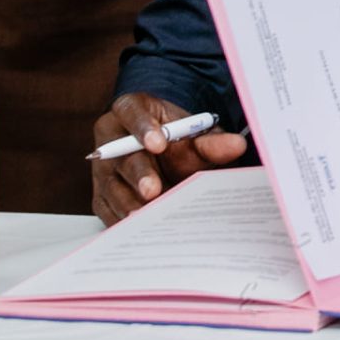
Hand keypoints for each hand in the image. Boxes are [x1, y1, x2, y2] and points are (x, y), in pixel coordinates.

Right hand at [91, 94, 248, 225]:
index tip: (159, 143)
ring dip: (128, 202)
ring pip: (111, 186)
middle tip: (152, 190)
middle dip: (138, 174)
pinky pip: (108, 208)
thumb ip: (213, 141)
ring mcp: (104, 169)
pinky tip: (139, 228)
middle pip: (120, 156)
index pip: (131, 113)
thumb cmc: (178, 139)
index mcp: (130, 111)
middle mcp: (110, 138)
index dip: (142, 128)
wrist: (166, 153)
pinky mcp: (102, 195)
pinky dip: (123, 218)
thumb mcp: (197, 135)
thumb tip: (237, 145)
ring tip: (145, 216)